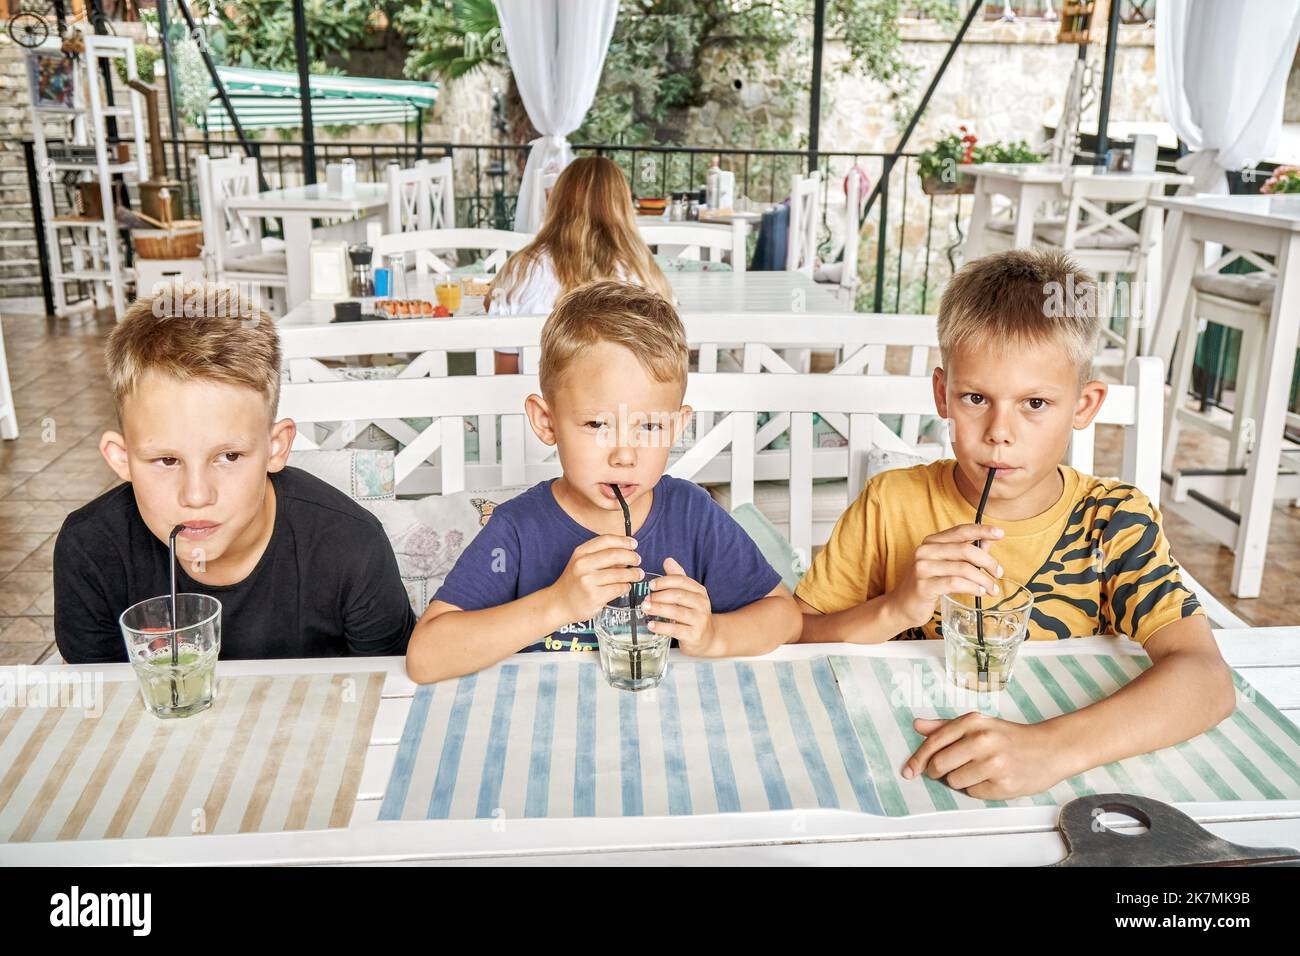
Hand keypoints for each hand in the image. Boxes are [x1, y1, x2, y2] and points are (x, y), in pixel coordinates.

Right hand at [549, 535, 642, 624]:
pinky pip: (618, 589)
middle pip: (615, 555)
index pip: (606, 540)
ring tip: (638, 574)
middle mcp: (583, 565)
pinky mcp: (594, 596)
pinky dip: (626, 587)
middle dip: (631, 557)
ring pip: (620, 574)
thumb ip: (600, 556)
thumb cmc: (574, 582)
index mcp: (580, 553)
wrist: (559, 604)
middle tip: (638, 560)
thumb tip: (627, 553)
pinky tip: (626, 586)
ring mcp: (588, 581)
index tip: (634, 544)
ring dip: (633, 574)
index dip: (623, 541)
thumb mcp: (581, 563)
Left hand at [643, 556, 716, 655]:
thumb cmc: (693, 613)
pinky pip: (675, 630)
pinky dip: (661, 627)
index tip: (650, 585)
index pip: (681, 581)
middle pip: (678, 595)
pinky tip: (651, 625)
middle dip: (659, 596)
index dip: (664, 581)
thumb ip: (677, 578)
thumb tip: (668, 560)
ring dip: (658, 609)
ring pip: (676, 612)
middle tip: (645, 599)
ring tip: (645, 608)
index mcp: (699, 591)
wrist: (707, 637)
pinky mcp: (694, 635)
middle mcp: (702, 604)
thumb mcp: (688, 595)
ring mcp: (699, 620)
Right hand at [886, 523, 1004, 629]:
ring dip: (983, 579)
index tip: (1000, 533)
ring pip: (963, 568)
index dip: (981, 530)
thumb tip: (988, 543)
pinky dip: (972, 587)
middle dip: (988, 561)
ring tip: (992, 589)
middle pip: (965, 550)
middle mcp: (925, 551)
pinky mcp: (924, 586)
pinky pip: (955, 583)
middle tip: (999, 572)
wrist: (902, 606)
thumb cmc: (927, 585)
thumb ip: (965, 554)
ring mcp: (922, 568)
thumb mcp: (946, 566)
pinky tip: (980, 592)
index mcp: (931, 542)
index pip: (960, 531)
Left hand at [904, 714, 1070, 799]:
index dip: (918, 759)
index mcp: (973, 722)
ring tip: (979, 770)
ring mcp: (994, 764)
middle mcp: (983, 740)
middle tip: (949, 769)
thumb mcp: (978, 724)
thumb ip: (945, 726)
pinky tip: (992, 778)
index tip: (908, 770)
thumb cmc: (1009, 736)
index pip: (934, 742)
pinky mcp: (1004, 785)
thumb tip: (917, 725)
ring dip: (960, 780)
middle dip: (938, 771)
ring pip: (954, 782)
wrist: (1049, 749)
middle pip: (939, 765)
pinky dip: (978, 789)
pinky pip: (973, 793)